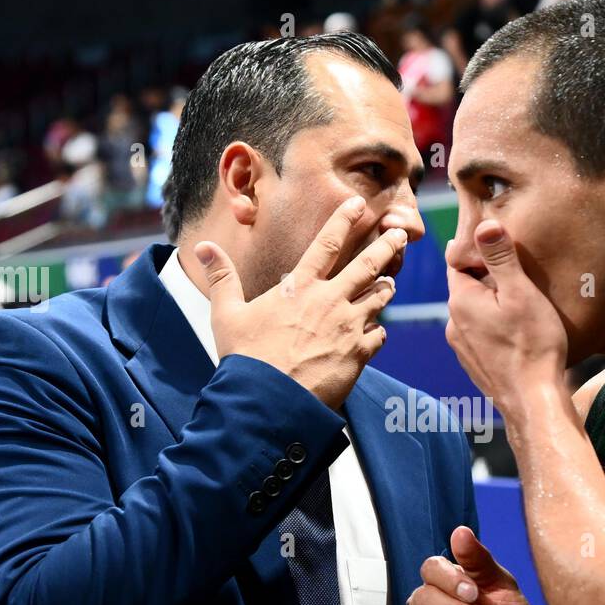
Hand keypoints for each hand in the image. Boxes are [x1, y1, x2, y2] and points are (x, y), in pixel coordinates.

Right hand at [194, 195, 407, 407]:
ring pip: (379, 299)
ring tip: (391, 282)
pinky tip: (375, 333)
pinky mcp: (359, 355)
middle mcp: (330, 301)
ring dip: (385, 288)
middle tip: (401, 234)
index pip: (327, 244)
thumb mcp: (227, 314)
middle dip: (387, 247)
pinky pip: (378, 336)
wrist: (268, 399)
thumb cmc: (246, 357)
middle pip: (367, 266)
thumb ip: (222, 278)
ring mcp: (348, 327)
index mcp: (300, 287)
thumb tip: (203, 247)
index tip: (359, 205)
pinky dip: (378, 332)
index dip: (344, 221)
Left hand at [444, 220, 568, 416]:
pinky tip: (517, 333)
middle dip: (488, 279)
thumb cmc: (532, 346)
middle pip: (467, 287)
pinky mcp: (475, 365)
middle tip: (518, 275)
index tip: (500, 247)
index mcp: (460, 301)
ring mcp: (462, 348)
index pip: (458, 262)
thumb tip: (483, 224)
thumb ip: (500, 258)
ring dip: (492, 305)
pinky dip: (495, 328)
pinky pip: (481, 335)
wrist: (533, 401)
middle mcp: (453, 324)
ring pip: (474, 312)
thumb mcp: (520, 292)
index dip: (478, 251)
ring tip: (521, 305)